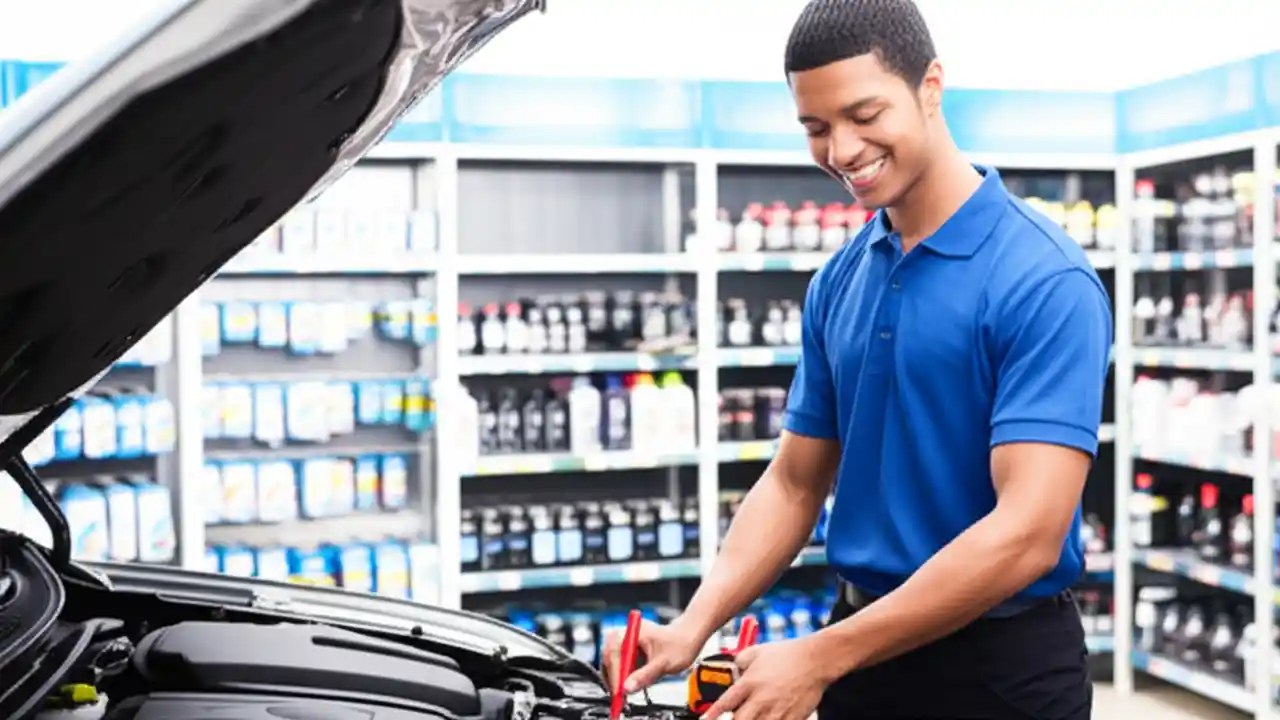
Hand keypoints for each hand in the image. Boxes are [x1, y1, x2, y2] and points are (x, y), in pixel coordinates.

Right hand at [601, 617, 705, 693]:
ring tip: (623, 695)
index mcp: (631, 631)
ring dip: (617, 680)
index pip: (615, 653)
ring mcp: (625, 644)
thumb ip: (645, 675)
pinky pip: (619, 667)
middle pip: (609, 659)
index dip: (615, 674)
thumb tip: (628, 687)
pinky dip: (622, 678)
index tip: (619, 690)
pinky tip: (628, 687)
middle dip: (613, 678)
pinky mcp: (627, 653)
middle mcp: (624, 635)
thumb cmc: (679, 643)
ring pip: (612, 664)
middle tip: (619, 697)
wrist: (687, 640)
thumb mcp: (663, 662)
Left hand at [703, 637, 830, 719]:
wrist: (816, 659)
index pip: (725, 703)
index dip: (712, 714)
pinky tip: (768, 719)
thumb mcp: (756, 651)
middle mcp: (761, 699)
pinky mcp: (792, 718)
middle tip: (731, 718)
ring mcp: (777, 711)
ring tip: (749, 718)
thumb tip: (730, 669)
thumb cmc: (787, 654)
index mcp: (750, 682)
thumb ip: (739, 661)